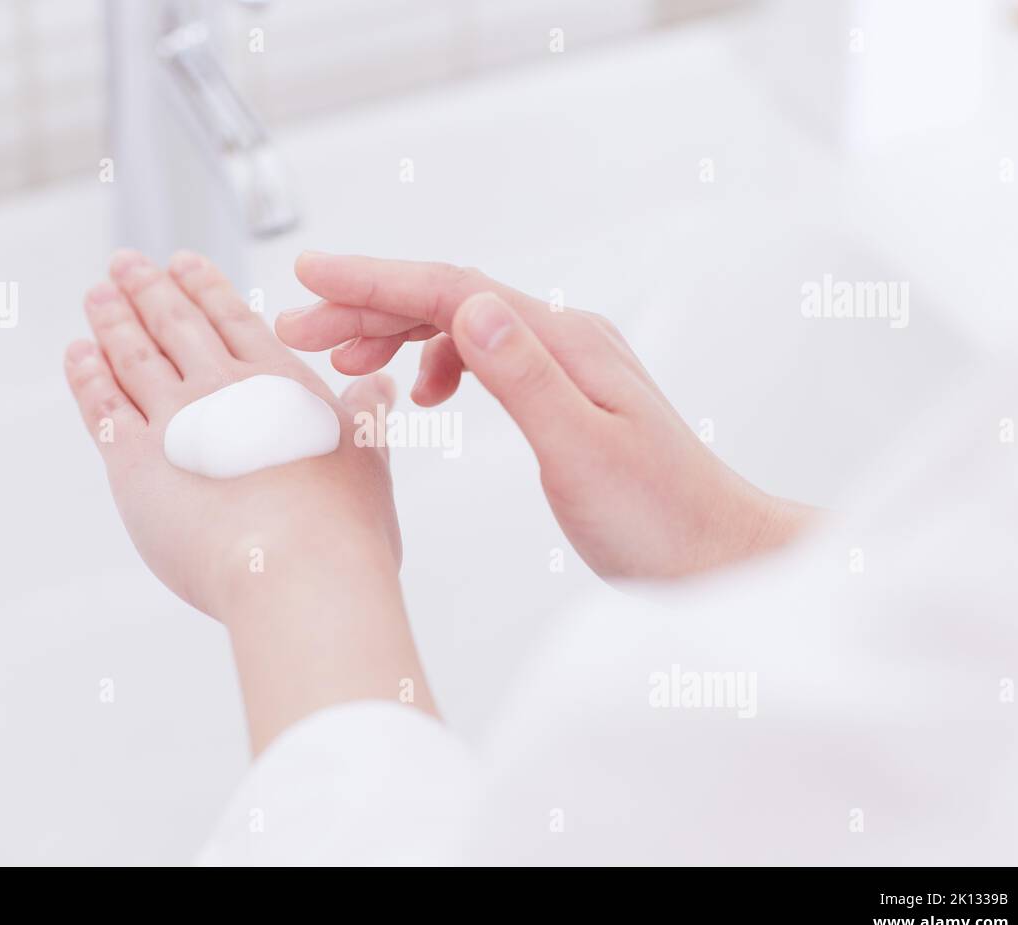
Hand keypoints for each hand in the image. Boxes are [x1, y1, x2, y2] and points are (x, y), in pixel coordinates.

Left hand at [65, 250, 432, 749]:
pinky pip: (102, 407)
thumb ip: (366, 414)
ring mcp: (176, 423)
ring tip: (97, 295)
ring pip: (133, 355)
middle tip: (124, 263)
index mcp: (279, 385)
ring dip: (112, 320)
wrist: (298, 573)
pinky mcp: (135, 464)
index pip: (235, 319)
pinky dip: (87, 375)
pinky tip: (78, 354)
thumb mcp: (369, 458)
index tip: (183, 262)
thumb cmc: (343, 529)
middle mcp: (224, 391)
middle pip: (176, 324)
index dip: (206, 287)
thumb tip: (379, 385)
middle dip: (148, 289)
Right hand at [276, 253, 817, 578]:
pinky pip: (486, 359)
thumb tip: (469, 306)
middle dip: (369, 306)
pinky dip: (439, 364)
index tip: (310, 278)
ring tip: (342, 360)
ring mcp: (566, 365)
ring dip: (397, 334)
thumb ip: (524, 379)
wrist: (719, 554)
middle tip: (299, 327)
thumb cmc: (659, 519)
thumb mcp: (582, 454)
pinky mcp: (564, 396)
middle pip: (451, 299)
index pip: (454, 290)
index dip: (375, 280)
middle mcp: (565, 340)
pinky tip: (422, 393)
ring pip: (463, 326)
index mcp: (565, 345)